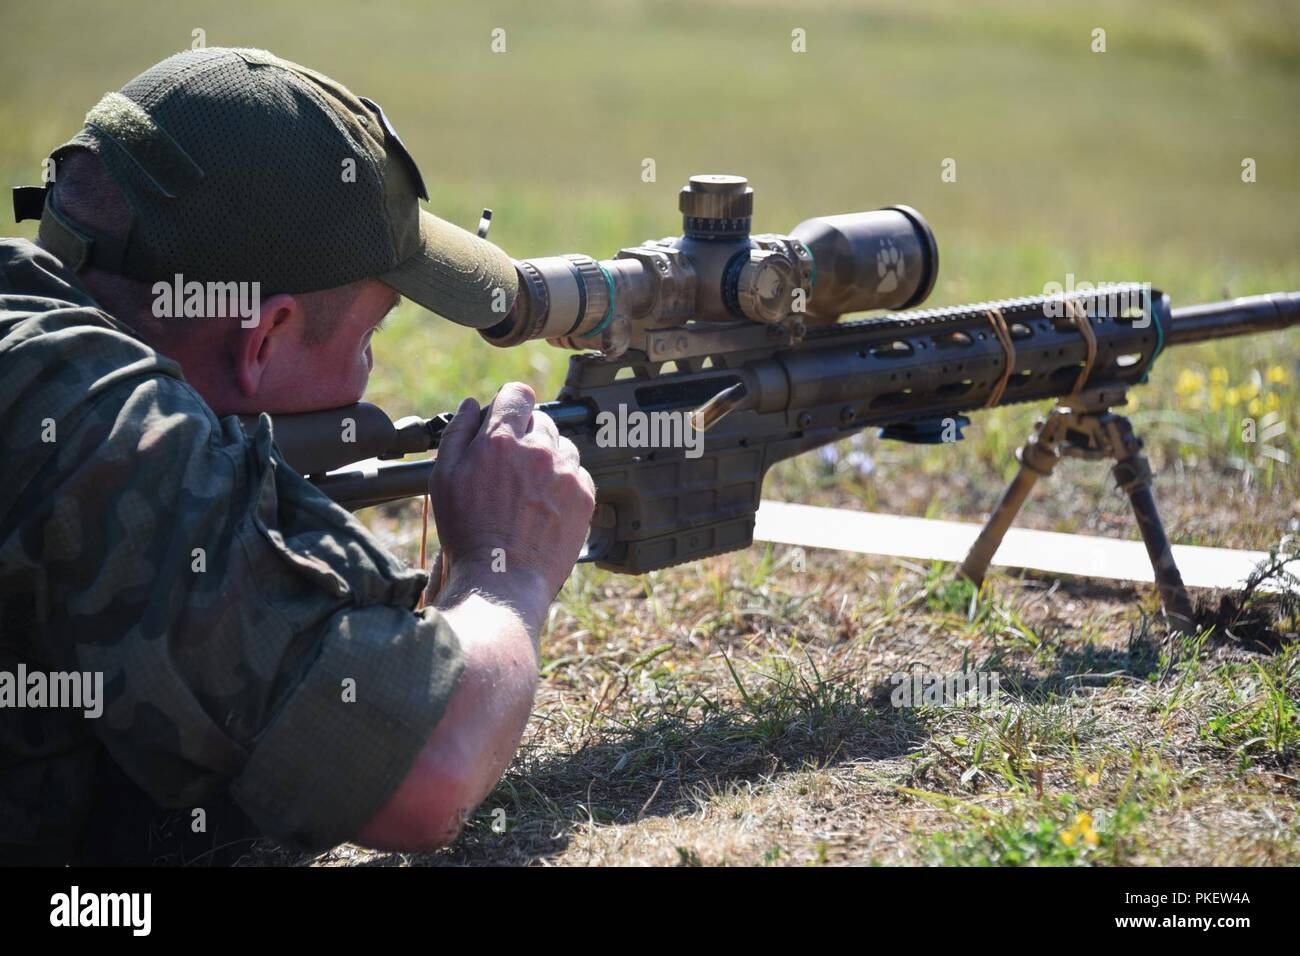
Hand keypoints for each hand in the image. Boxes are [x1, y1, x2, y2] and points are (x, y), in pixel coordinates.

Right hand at [428, 382, 595, 606]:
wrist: (502, 577)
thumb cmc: (468, 531)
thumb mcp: (444, 477)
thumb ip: (458, 432)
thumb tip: (473, 405)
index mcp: (501, 439)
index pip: (517, 393)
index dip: (510, 403)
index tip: (507, 417)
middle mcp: (539, 450)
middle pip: (541, 420)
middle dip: (526, 436)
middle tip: (510, 468)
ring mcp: (566, 472)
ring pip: (562, 447)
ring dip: (548, 459)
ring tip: (527, 491)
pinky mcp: (584, 495)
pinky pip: (578, 474)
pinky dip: (564, 483)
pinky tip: (545, 505)